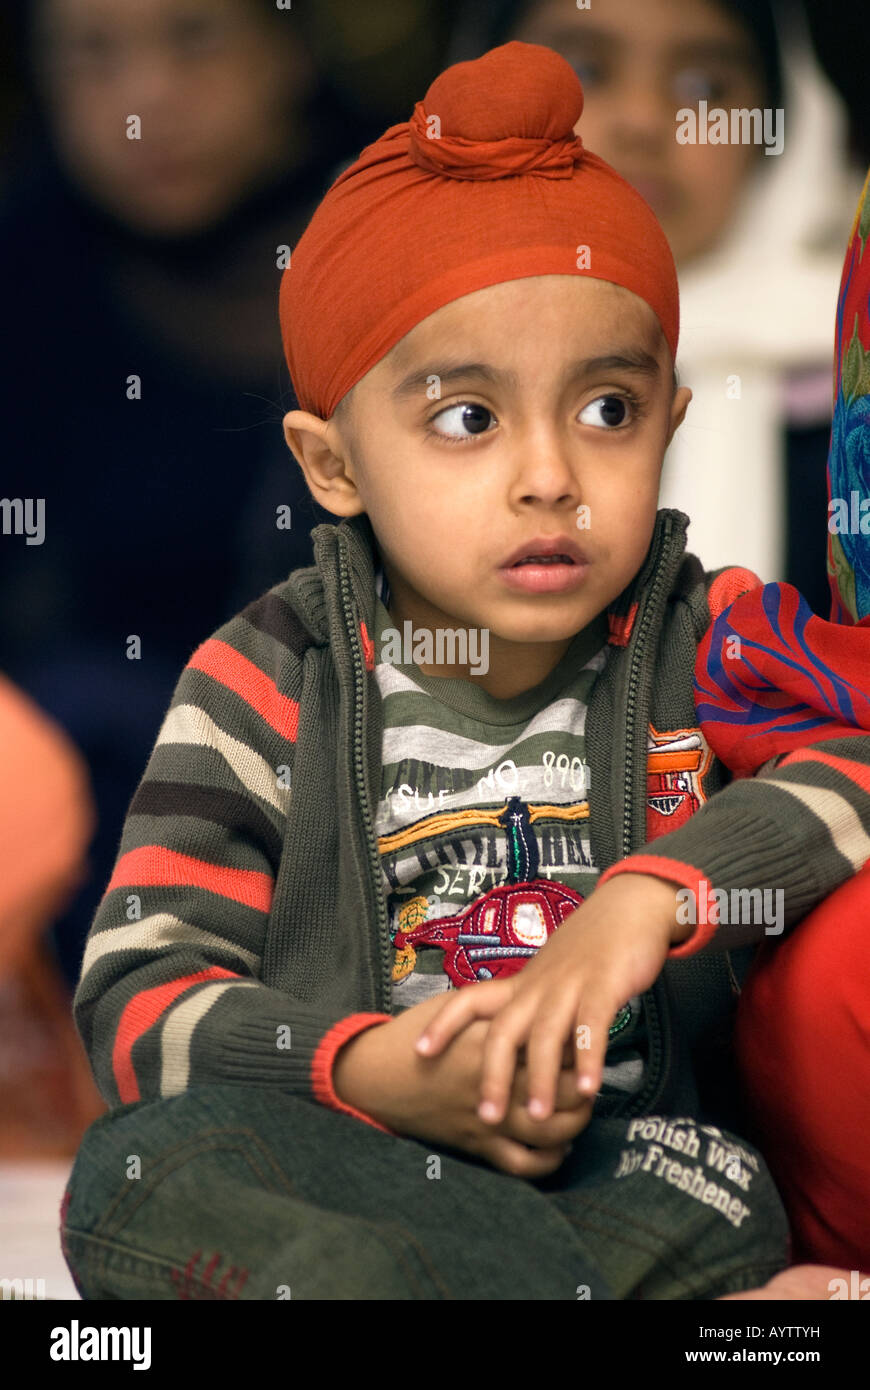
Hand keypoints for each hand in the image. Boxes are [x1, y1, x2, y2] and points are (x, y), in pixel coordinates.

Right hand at [332, 992, 592, 1176]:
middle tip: (589, 1073)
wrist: (374, 1076)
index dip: (578, 1042)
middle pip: (562, 1090)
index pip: (554, 1045)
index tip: (583, 1035)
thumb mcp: (455, 1006)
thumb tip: (538, 1004)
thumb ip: (497, 1007)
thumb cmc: (412, 1035)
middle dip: (584, 1085)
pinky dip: (549, 1160)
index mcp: (491, 1041)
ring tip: (580, 1109)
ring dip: (575, 1123)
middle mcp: (494, 1082)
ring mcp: (487, 1118)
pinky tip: (559, 1147)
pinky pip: (523, 1165)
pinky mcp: (477, 1145)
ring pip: (550, 1132)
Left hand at [412, 873, 684, 1127]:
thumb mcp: (552, 981)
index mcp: (522, 984)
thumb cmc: (590, 950)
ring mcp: (569, 984)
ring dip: (539, 1078)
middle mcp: (538, 985)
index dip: (444, 1023)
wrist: (629, 907)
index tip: (419, 1052)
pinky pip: (592, 1024)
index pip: (470, 999)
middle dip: (492, 1075)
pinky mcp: (604, 983)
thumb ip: (538, 1016)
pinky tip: (590, 1090)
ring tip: (537, 1117)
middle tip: (486, 1117)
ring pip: (545, 1034)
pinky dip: (590, 1058)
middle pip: (503, 1030)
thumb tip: (523, 1061)